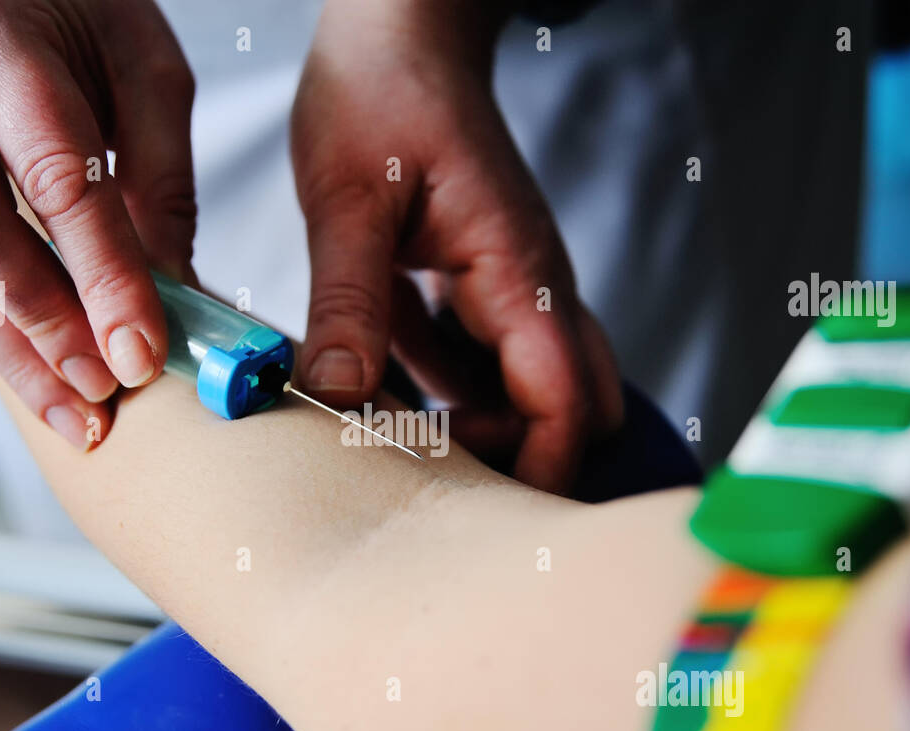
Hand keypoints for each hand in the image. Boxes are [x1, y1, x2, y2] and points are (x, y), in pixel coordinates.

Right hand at [0, 0, 197, 448]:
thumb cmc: (76, 10)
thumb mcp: (145, 69)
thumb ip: (160, 177)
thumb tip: (174, 294)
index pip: (54, 181)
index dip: (103, 276)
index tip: (143, 348)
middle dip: (45, 326)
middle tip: (106, 389)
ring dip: (13, 355)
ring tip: (76, 415)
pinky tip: (39, 378)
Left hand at [291, 0, 622, 491]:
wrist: (401, 29)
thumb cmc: (383, 90)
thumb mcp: (348, 200)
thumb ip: (347, 301)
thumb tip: (338, 397)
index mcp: (518, 273)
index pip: (565, 400)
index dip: (536, 466)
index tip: (470, 504)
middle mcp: (530, 289)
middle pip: (571, 406)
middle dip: (519, 455)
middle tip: (433, 471)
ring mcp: (508, 288)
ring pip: (524, 389)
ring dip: (475, 426)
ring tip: (393, 442)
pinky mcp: (474, 284)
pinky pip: (474, 362)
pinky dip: (440, 391)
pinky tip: (378, 394)